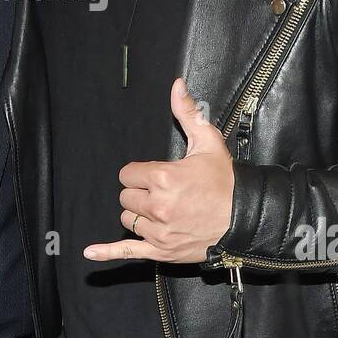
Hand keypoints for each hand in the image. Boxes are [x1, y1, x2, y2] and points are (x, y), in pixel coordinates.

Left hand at [85, 77, 234, 263]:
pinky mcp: (162, 251)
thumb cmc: (226, 180)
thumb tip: (176, 85)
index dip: (140, 173)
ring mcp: (159, 231)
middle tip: (162, 191)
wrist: (247, 217)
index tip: (156, 175)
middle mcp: (158, 206)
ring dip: (139, 214)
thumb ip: (187, 112)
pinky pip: (128, 251)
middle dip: (140, 192)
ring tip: (163, 210)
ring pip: (128, 219)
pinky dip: (108, 252)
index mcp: (164, 177)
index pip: (128, 174)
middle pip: (126, 196)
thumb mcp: (208, 141)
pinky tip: (90, 252)